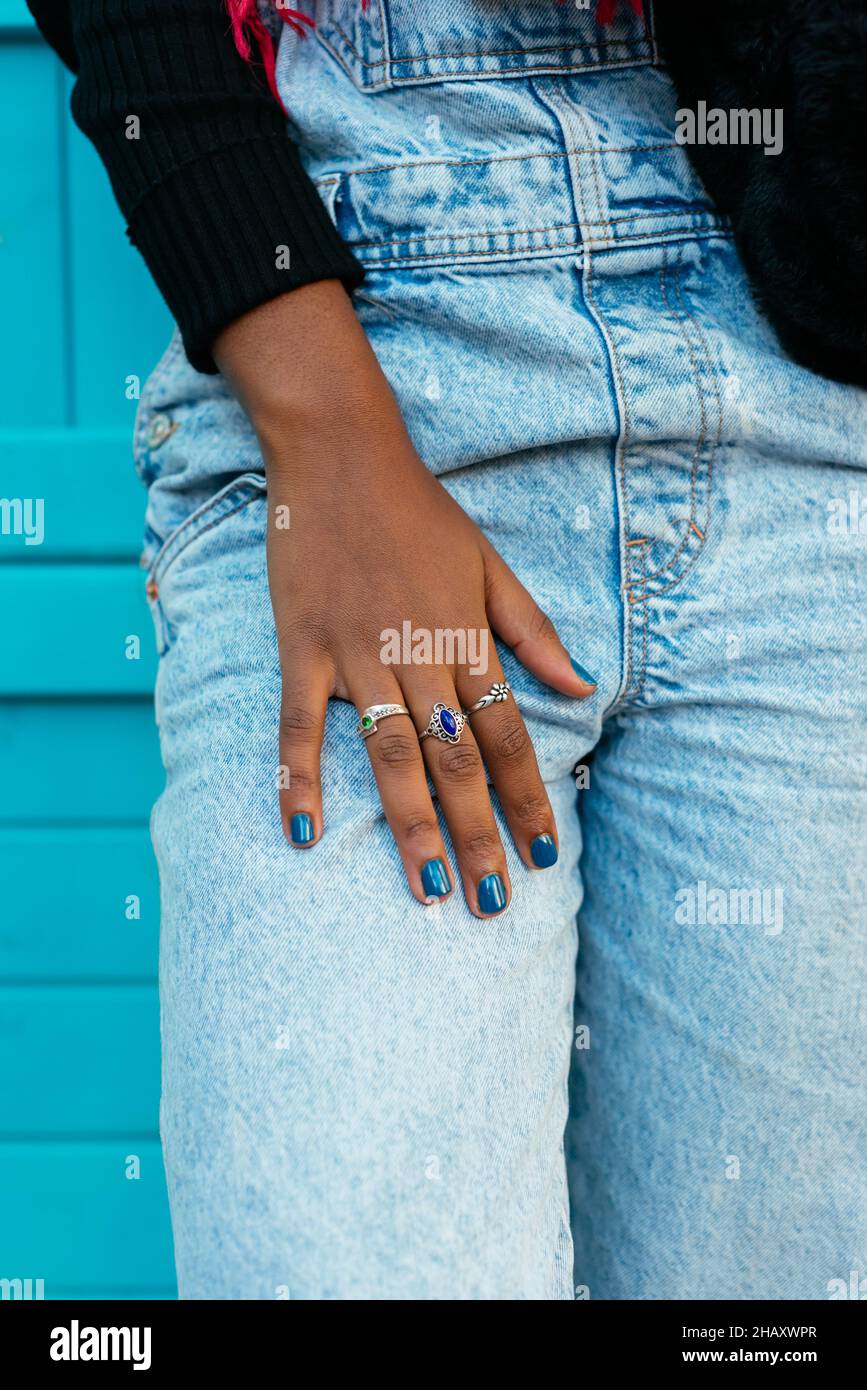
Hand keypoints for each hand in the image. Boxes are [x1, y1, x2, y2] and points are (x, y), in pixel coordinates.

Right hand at [214, 282, 595, 916]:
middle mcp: (419, 659)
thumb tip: (582, 685)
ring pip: (391, 758)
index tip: (545, 855)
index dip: (529, 799)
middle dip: (478, 837)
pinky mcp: (303, 649)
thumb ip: (532, 631)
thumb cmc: (419, 512)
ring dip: (411, 827)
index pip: (509, 738)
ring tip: (428, 892)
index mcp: (467, 641)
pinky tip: (305, 833)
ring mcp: (357, 657)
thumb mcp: (490, 563)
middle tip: (492, 904)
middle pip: (456, 764)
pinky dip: (299, 777)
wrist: (340, 456)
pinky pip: (299, 725)